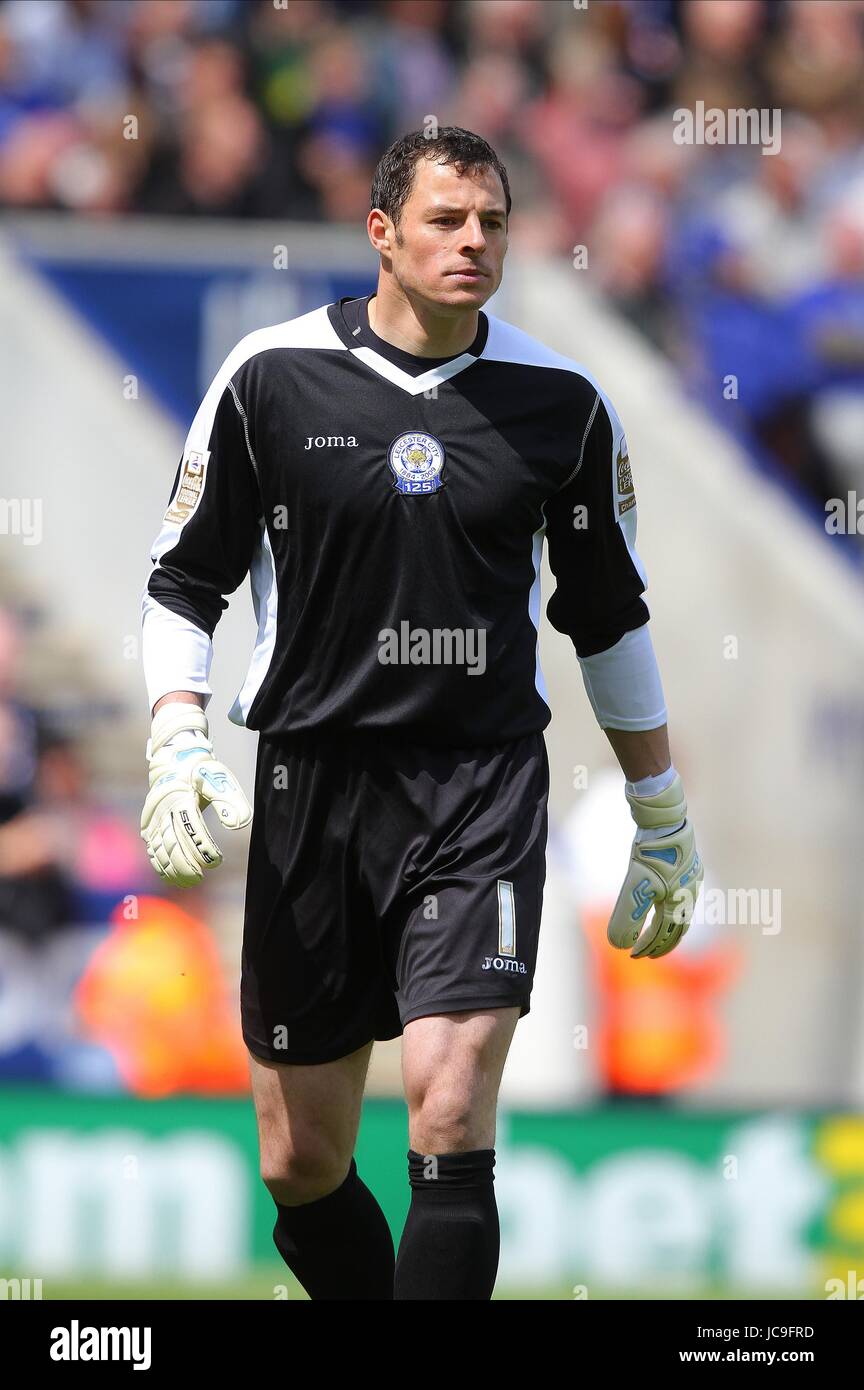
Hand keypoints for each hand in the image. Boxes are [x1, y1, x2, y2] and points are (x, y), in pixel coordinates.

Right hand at [140, 702, 251, 886]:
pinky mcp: (149, 825)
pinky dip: (160, 865)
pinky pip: (151, 848)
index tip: (216, 861)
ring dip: (172, 868)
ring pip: (160, 849)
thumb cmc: (201, 770)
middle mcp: (164, 810)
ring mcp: (153, 819)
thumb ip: (230, 800)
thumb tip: (237, 825)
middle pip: (172, 843)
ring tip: (189, 882)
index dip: (202, 847)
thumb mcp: (219, 778)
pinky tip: (171, 877)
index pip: (191, 828)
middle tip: (200, 877)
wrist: (175, 758)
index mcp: (181, 797)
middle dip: (185, 864)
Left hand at [607, 771, 702, 958]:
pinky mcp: (689, 863)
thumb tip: (618, 945)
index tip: (634, 954)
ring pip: (682, 909)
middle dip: (663, 942)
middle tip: (648, 953)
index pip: (664, 934)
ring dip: (668, 924)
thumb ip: (628, 917)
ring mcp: (691, 877)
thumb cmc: (653, 853)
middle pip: (678, 926)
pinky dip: (672, 904)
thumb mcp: (636, 886)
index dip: (649, 947)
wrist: (665, 818)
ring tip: (656, 930)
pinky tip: (665, 899)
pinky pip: (682, 891)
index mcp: (680, 902)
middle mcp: (690, 893)